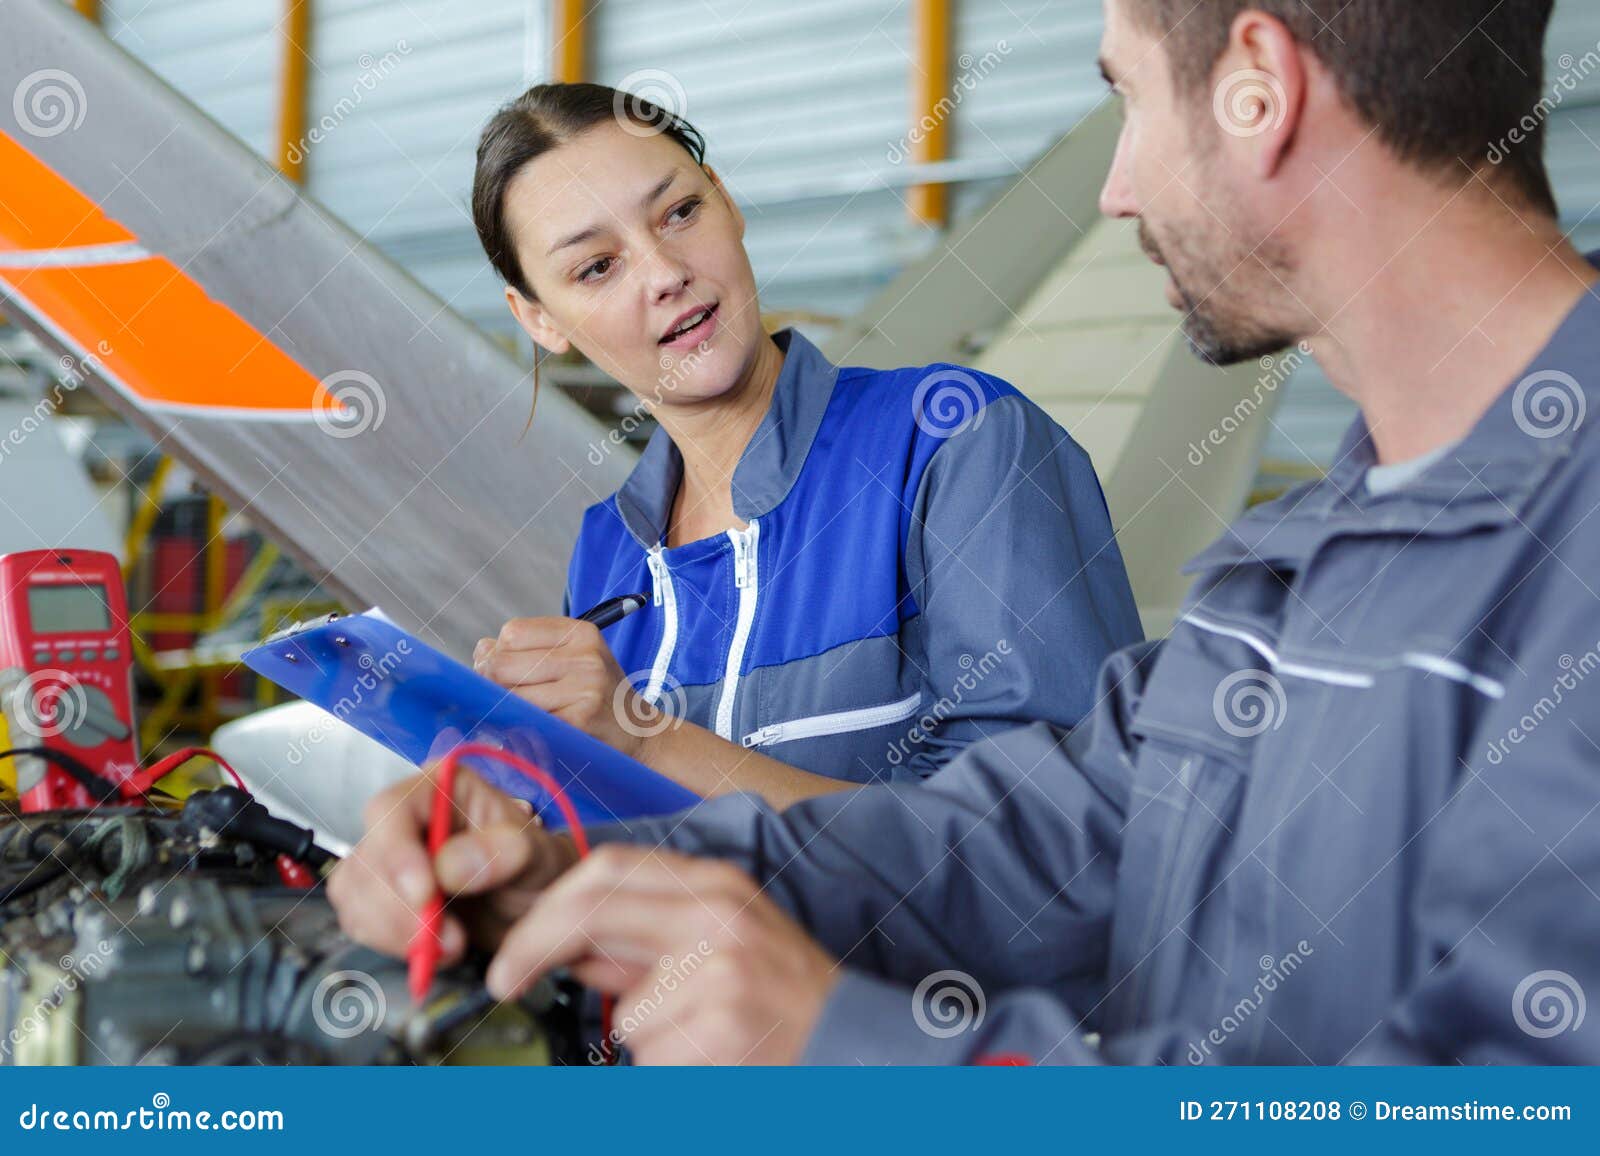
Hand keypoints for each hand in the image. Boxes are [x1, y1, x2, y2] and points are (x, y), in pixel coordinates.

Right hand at [327, 766, 578, 964]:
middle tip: (452, 940)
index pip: (392, 809)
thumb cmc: (535, 868)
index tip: (423, 893)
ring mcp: (387, 859)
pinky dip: (390, 944)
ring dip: (396, 932)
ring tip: (452, 946)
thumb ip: (503, 852)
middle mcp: (404, 818)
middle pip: (367, 858)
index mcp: (440, 787)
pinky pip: (359, 922)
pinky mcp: (378, 897)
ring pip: (356, 895)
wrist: (533, 907)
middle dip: (402, 908)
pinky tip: (431, 950)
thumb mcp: (536, 856)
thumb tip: (451, 866)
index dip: (397, 852)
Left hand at [474, 617, 652, 760]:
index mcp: (581, 632)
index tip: (501, 673)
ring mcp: (585, 687)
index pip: (512, 632)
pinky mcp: (579, 720)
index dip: (496, 653)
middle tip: (500, 698)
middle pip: (504, 663)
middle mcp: (585, 655)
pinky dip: (518, 727)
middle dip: (491, 683)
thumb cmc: (597, 695)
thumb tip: (481, 651)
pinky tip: (530, 729)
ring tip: (518, 714)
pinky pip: (526, 720)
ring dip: (504, 709)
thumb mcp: (573, 659)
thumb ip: (527, 650)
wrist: (639, 733)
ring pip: (510, 695)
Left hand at [485, 845, 839, 1064]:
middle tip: (505, 983)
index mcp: (714, 884)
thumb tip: (571, 949)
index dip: (546, 909)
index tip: (514, 950)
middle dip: (533, 948)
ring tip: (701, 1036)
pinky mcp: (721, 1027)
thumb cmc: (781, 993)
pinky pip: (652, 1057)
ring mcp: (720, 971)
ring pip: (624, 1012)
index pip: (606, 869)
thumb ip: (646, 940)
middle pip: (591, 911)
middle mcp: (717, 915)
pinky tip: (714, 1059)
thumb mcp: (720, 940)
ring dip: (642, 1037)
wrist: (854, 1043)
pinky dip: (669, 1070)